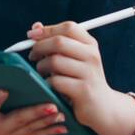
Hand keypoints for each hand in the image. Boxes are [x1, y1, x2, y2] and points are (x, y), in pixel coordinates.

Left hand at [26, 20, 134, 134]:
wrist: (102, 106)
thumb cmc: (82, 79)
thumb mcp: (74, 58)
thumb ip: (56, 41)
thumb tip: (36, 27)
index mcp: (90, 44)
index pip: (68, 27)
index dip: (47, 30)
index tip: (32, 36)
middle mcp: (92, 56)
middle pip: (59, 42)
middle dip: (39, 47)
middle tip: (33, 56)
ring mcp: (89, 73)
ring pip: (54, 61)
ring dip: (42, 67)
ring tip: (42, 72)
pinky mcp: (83, 91)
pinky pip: (55, 81)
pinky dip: (47, 83)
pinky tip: (50, 86)